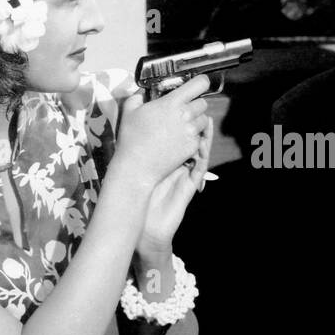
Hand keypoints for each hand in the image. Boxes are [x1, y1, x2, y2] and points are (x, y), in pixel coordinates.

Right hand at [113, 75, 210, 188]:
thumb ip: (138, 95)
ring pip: (204, 120)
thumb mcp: (130, 110)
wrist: (137, 166)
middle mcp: (185, 115)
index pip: (199, 84)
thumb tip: (142, 92)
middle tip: (183, 109)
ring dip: (196, 120)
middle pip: (204, 103)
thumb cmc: (132, 139)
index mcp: (172, 103)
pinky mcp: (193, 146)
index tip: (198, 84)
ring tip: (180, 125)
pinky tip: (178, 139)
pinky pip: (199, 136)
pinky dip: (193, 136)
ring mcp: (191, 132)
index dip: (201, 82)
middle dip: (195, 103)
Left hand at [139, 113, 210, 251]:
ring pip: (200, 152)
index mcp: (167, 161)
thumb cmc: (138, 201)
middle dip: (195, 125)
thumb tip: (130, 129)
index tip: (180, 106)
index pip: (176, 138)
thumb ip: (137, 154)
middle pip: (190, 141)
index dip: (180, 123)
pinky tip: (203, 143)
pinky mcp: (190, 186)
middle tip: (197, 108)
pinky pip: (200, 168)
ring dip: (204, 137)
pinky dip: (203, 155)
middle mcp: (178, 166)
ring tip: (204, 121)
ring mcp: (186, 176)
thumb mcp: (137, 173)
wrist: (144, 227)